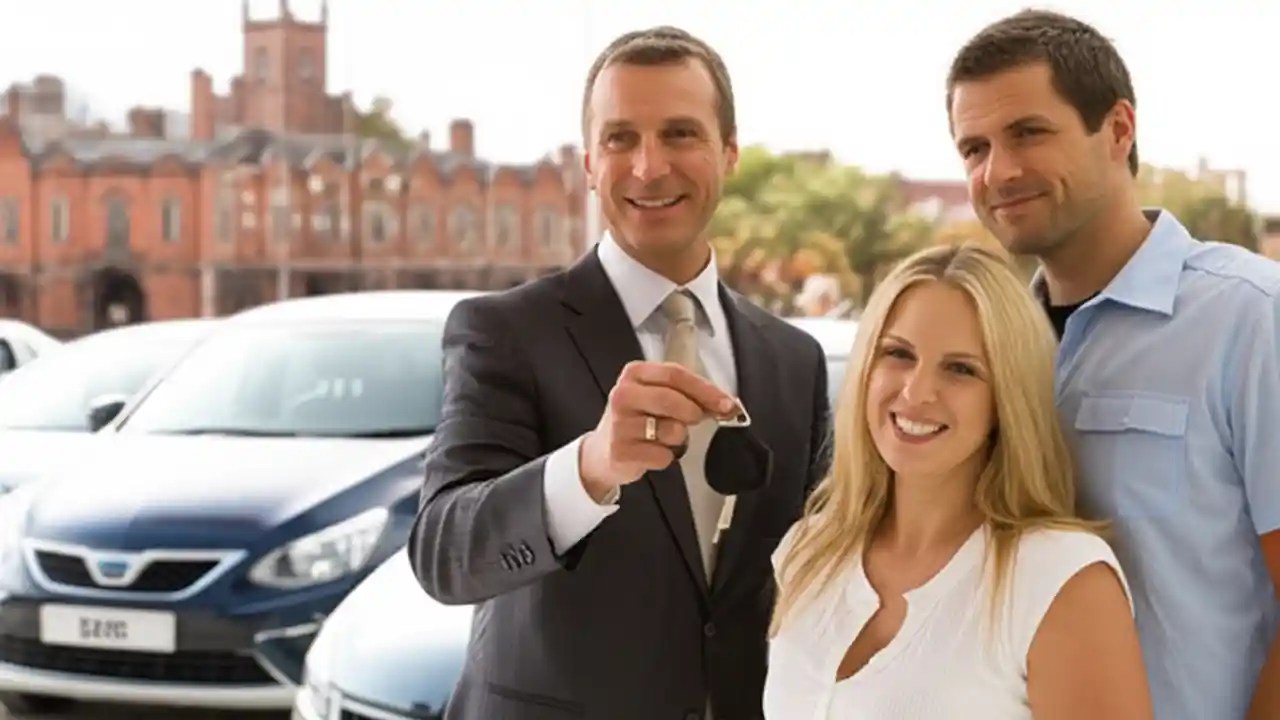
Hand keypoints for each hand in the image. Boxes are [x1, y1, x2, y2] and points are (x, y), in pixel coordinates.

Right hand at [579, 361, 738, 501]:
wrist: (603, 451)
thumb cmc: (637, 419)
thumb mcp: (655, 395)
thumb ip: (686, 393)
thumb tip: (724, 404)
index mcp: (634, 374)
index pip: (676, 374)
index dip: (705, 389)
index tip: (726, 403)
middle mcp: (623, 395)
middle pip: (672, 399)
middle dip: (693, 412)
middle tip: (695, 419)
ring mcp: (620, 424)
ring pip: (671, 430)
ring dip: (677, 437)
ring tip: (662, 436)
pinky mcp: (621, 451)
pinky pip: (663, 455)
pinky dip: (665, 457)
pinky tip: (651, 451)